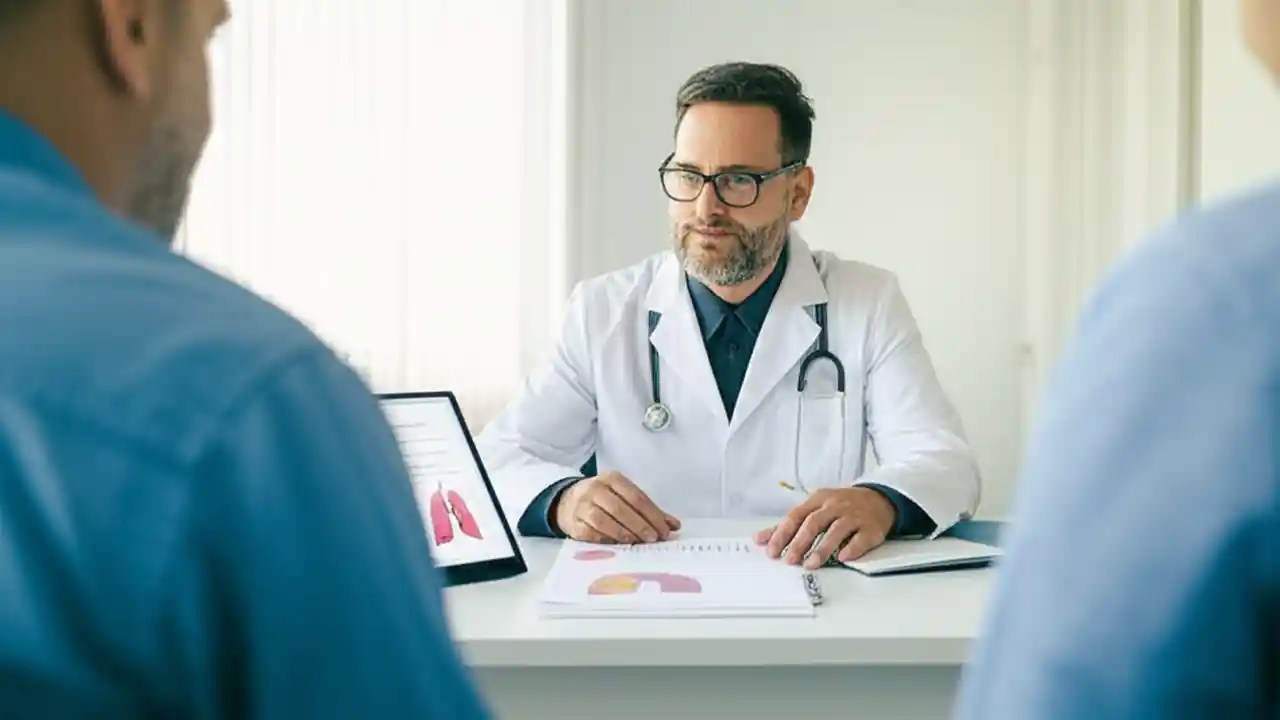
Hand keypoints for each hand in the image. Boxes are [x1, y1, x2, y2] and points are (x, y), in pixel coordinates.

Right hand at [554, 471, 680, 543]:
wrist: (567, 501)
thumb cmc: (603, 500)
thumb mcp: (624, 497)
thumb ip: (647, 510)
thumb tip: (673, 525)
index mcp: (612, 479)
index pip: (636, 497)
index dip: (652, 515)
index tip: (665, 530)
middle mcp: (595, 489)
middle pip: (621, 508)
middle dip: (640, 525)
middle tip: (654, 538)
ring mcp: (582, 505)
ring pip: (603, 520)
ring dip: (623, 533)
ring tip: (636, 542)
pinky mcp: (573, 522)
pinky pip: (590, 533)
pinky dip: (605, 539)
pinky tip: (617, 545)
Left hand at [755, 487, 895, 568]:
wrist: (879, 498)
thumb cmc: (841, 506)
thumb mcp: (815, 508)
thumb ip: (789, 524)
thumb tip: (761, 539)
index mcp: (818, 500)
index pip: (796, 516)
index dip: (783, 534)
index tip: (772, 551)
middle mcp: (835, 506)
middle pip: (814, 523)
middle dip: (800, 542)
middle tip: (790, 560)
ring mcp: (854, 516)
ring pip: (836, 531)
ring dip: (822, 548)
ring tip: (811, 564)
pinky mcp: (871, 528)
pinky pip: (861, 538)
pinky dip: (852, 548)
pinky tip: (843, 558)